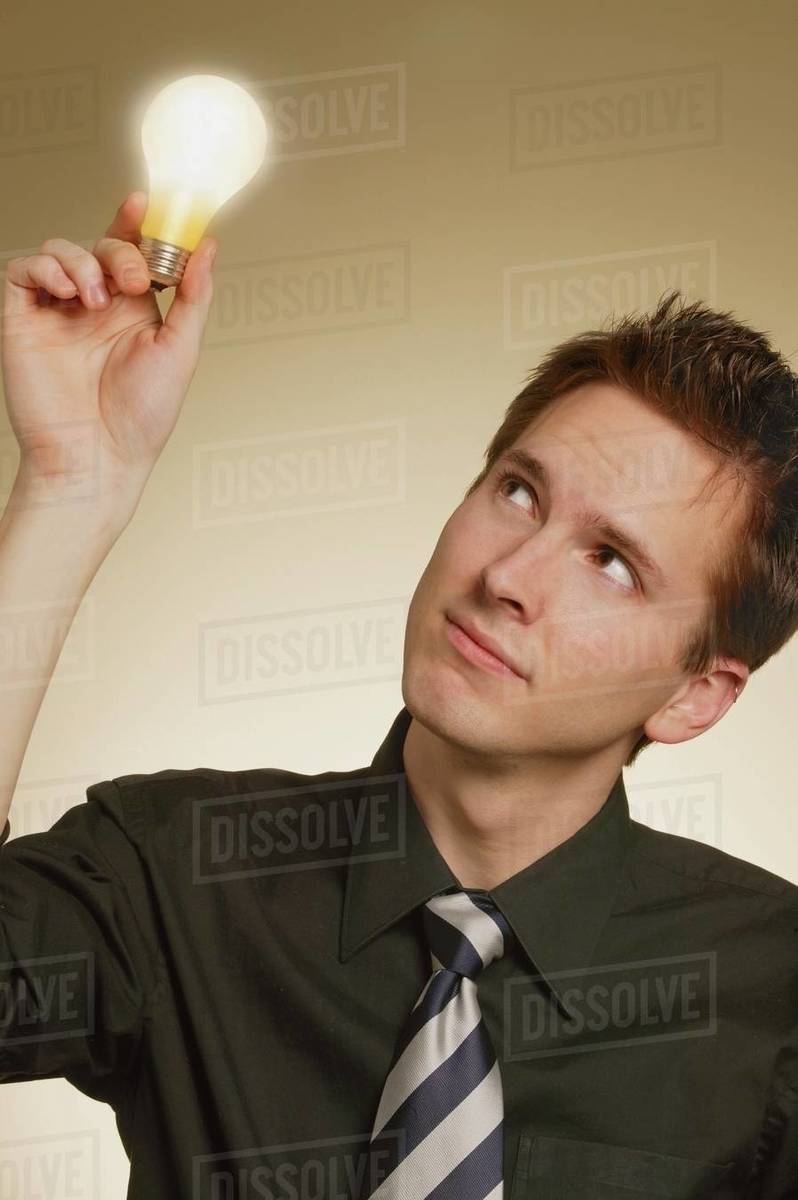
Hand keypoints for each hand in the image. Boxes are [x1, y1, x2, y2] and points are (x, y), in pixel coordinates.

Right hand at [1, 191, 216, 509]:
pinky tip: (68, 293)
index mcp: (133, 313)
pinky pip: (23, 270)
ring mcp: (57, 314)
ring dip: (82, 262)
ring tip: (96, 301)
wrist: (99, 455)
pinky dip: (45, 268)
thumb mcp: (181, 349)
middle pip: (99, 246)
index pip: (130, 253)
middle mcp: (95, 309)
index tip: (146, 202)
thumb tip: (209, 247)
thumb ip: (194, 295)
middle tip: (133, 282)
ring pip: (59, 250)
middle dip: (118, 251)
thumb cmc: (141, 417)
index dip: (135, 223)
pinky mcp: (23, 321)